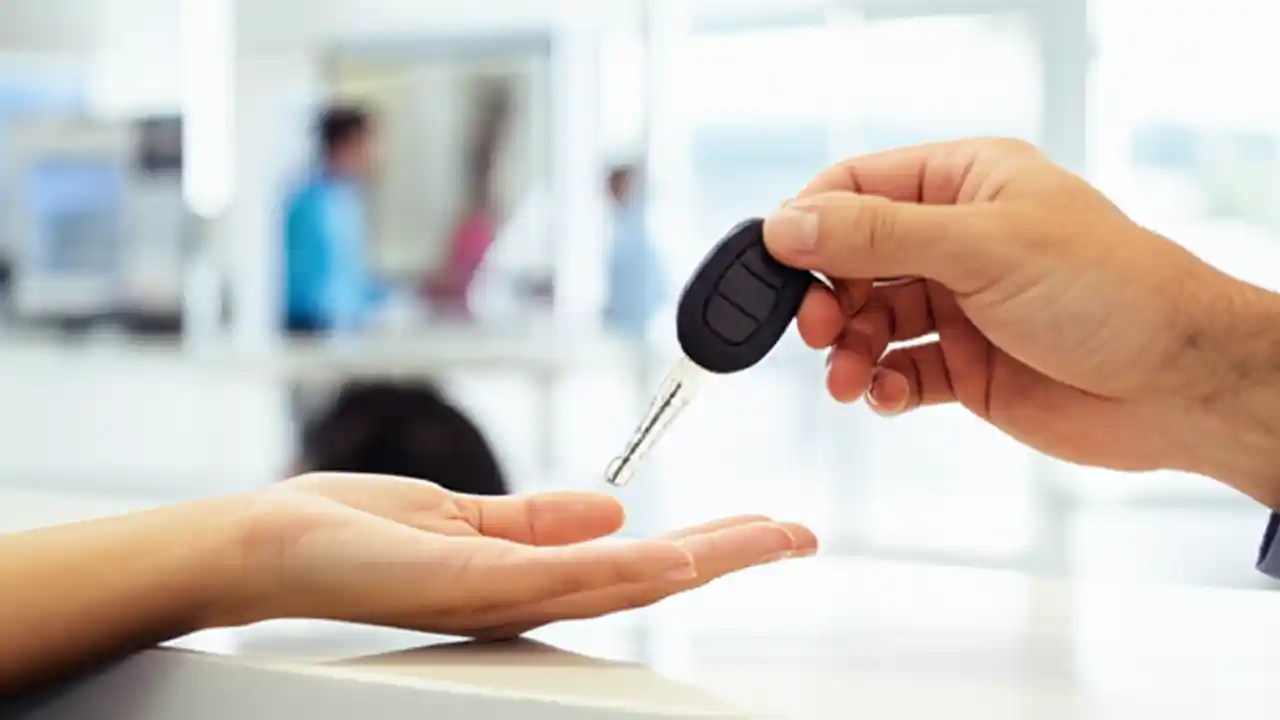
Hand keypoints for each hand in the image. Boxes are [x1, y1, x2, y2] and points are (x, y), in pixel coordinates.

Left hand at [222, 473, 816, 637]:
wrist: (266, 548)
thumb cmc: (350, 533)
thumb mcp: (461, 516)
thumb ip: (536, 517)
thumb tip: (611, 507)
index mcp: (526, 573)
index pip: (634, 558)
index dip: (706, 544)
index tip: (764, 525)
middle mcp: (525, 595)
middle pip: (646, 576)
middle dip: (728, 556)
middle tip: (800, 536)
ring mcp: (500, 595)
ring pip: (620, 580)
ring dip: (699, 560)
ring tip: (766, 539)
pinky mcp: (466, 583)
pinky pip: (555, 576)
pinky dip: (622, 569)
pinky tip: (670, 556)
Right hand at [763, 138, 1279, 505]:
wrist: (1179, 385)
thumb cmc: (1106, 291)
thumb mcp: (983, 247)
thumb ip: (878, 236)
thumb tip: (786, 224)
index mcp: (965, 184)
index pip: (857, 188)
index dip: (809, 223)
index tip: (775, 263)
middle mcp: (957, 240)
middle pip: (853, 259)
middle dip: (825, 296)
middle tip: (814, 328)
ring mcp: (960, 305)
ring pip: (870, 320)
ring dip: (847, 349)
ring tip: (845, 377)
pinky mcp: (967, 366)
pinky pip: (899, 371)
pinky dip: (881, 385)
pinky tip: (884, 395)